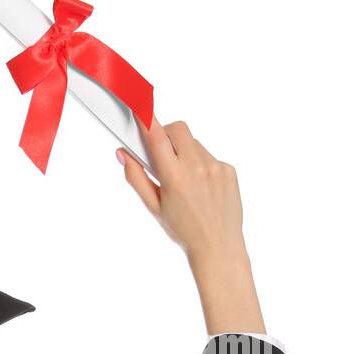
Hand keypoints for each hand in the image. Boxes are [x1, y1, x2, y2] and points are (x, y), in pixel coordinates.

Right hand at [118, 118, 264, 334]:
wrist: (218, 247)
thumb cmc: (182, 230)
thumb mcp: (153, 208)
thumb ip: (136, 178)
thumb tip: (123, 154)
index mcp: (174, 178)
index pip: (156, 138)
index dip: (146, 119)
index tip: (139, 107)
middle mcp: (197, 167)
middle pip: (178, 129)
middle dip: (166, 133)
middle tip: (160, 152)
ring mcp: (217, 166)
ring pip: (194, 144)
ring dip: (183, 153)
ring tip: (183, 180)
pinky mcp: (229, 169)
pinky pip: (210, 157)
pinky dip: (200, 165)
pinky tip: (200, 188)